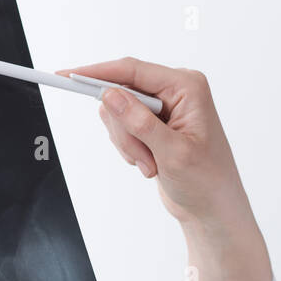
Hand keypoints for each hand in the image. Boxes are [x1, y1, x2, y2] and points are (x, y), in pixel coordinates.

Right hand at [55, 57, 252, 227]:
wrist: (212, 209)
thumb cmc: (207, 181)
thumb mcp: (172, 152)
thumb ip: (140, 122)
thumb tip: (110, 94)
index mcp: (187, 87)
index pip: (133, 70)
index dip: (98, 73)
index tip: (68, 75)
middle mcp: (175, 91)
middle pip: (121, 93)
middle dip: (125, 130)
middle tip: (143, 157)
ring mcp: (163, 108)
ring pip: (118, 114)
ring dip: (128, 144)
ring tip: (152, 164)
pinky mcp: (153, 124)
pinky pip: (122, 128)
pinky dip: (130, 150)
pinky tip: (151, 164)